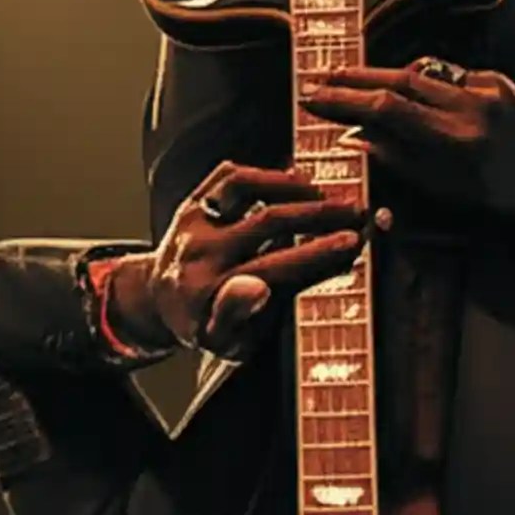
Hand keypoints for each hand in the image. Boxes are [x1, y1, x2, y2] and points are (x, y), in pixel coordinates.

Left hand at [149, 161, 378, 358]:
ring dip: (291, 186)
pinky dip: (262, 173)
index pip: (275, 266)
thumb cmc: (203, 325)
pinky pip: (227, 175)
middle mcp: (201, 250)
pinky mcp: (193, 201)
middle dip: (319, 214)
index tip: (355, 241)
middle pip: (267, 221)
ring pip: (245, 186)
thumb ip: (237, 318)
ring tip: (327, 193)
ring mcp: (194, 220)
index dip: (319, 252)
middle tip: (356, 210)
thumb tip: (258, 288)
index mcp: (212, 289)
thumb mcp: (220, 342)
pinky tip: (294, 181)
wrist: (157, 300)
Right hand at [299, 58, 514, 222]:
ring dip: (382, 74)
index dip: (346, 102)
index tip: (315, 100)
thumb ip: (404, 161)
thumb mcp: (451, 191)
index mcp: (458, 141)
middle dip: (354, 78)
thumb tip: (359, 139)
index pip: (389, 109)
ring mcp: (486, 88)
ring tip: (348, 81)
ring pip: (421, 71)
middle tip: (320, 80)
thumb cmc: (508, 196)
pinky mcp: (496, 79)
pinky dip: (420, 81)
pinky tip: (401, 88)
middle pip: (399, 80)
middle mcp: (471, 107)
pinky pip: (447, 75)